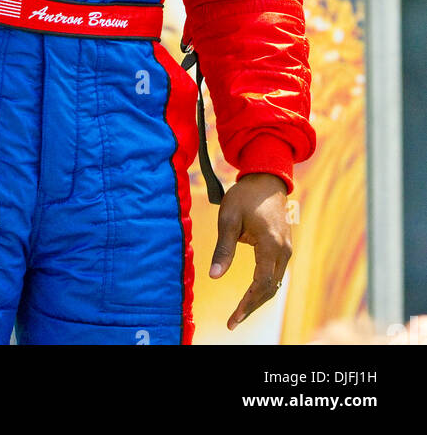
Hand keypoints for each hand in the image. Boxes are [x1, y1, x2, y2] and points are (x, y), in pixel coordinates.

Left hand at [209, 173, 291, 330]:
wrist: (266, 179)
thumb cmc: (245, 196)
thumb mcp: (229, 218)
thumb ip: (223, 248)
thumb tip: (214, 276)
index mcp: (270, 244)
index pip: (261, 283)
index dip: (247, 303)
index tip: (233, 318)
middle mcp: (283, 251)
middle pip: (270, 289)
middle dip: (251, 307)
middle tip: (232, 322)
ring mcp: (286, 250)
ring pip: (274, 284)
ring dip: (258, 300)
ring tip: (239, 314)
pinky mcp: (284, 248)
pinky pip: (275, 274)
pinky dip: (263, 287)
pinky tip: (250, 296)